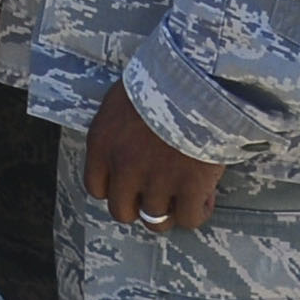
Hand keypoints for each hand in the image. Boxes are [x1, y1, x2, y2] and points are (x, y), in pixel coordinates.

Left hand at [87, 81, 225, 231]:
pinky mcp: (190, 187)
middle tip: (156, 194)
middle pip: (122, 211)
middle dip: (138, 207)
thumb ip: (117, 130)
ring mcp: (157, 180)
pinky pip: (189, 219)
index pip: (96, 188)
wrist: (195, 79)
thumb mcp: (122, 100)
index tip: (131, 183)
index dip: (115, 189)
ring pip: (155, 220)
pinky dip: (197, 212)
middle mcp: (124, 168)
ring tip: (184, 195)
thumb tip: (125, 141)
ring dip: (168, 212)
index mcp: (102, 144)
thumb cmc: (159, 80)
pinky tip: (204, 195)